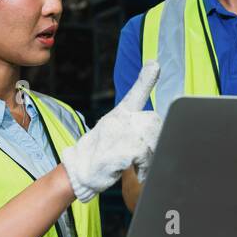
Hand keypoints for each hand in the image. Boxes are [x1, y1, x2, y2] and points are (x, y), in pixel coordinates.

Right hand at [61, 60, 161, 202]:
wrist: (80, 172)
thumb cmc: (101, 153)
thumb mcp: (117, 133)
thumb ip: (135, 126)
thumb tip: (156, 126)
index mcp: (119, 114)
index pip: (135, 94)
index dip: (146, 79)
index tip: (154, 64)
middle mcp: (118, 120)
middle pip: (154, 123)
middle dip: (155, 140)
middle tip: (144, 155)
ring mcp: (118, 134)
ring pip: (151, 140)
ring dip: (150, 157)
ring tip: (139, 164)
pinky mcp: (121, 149)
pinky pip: (145, 155)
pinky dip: (144, 167)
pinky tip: (136, 171)